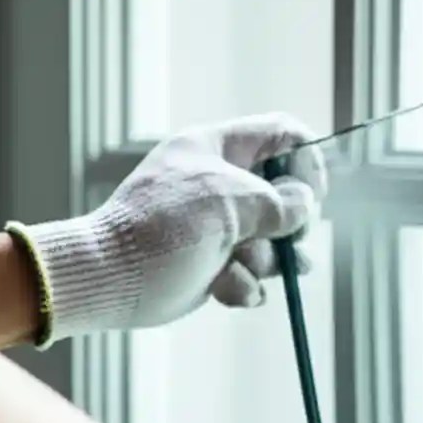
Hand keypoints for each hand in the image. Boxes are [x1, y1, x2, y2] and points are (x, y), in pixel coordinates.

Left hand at [8, 113, 324, 344]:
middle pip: (287, 195)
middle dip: (290, 226)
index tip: (311, 194)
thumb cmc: (164, 228)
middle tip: (285, 239)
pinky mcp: (216, 263)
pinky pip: (254, 272)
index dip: (307, 161)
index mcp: (219, 149)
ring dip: (268, 261)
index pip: (282, 134)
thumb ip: (280, 202)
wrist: (112, 279)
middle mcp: (223, 183)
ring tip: (241, 269)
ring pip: (275, 241)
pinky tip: (225, 289)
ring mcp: (220, 225)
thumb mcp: (230, 203)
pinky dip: (246, 285)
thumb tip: (307, 205)